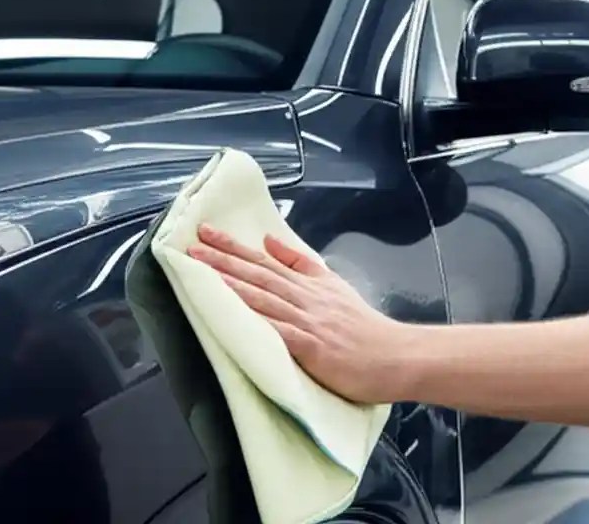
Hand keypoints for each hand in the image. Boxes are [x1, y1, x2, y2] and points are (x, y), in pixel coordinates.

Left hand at [187, 224, 412, 404]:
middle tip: (193, 245)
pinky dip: (256, 320)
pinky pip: (278, 331)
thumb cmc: (365, 328)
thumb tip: (269, 241)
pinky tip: (235, 313)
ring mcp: (308, 321)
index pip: (265, 260)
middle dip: (224, 258)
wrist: (395, 356)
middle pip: (259, 274)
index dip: (235, 246)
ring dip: (232, 283)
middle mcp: (305, 298)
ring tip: (204, 271)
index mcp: (309, 284)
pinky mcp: (312, 347)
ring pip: (264, 297)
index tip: (207, 233)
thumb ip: (300, 264)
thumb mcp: (334, 285)